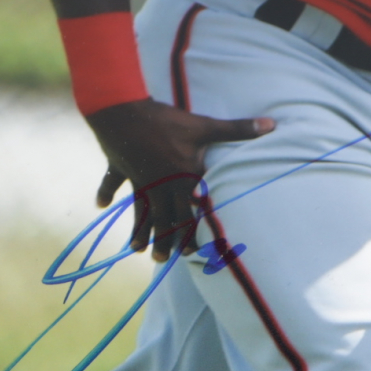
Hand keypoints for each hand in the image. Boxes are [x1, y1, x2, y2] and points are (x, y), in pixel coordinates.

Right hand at [87, 99, 274, 260]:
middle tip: (164, 259)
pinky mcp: (121, 167)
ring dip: (139, 230)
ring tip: (136, 250)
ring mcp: (138, 179)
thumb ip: (237, 130)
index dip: (190, 232)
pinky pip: (112, 183)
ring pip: (140, 211)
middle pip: (164, 218)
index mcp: (181, 178)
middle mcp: (160, 184)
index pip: (188, 212)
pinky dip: (105, 192)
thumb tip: (271, 125)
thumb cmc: (167, 120)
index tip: (192, 252)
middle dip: (164, 239)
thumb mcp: (203, 125)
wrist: (124, 111)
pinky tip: (99, 205)